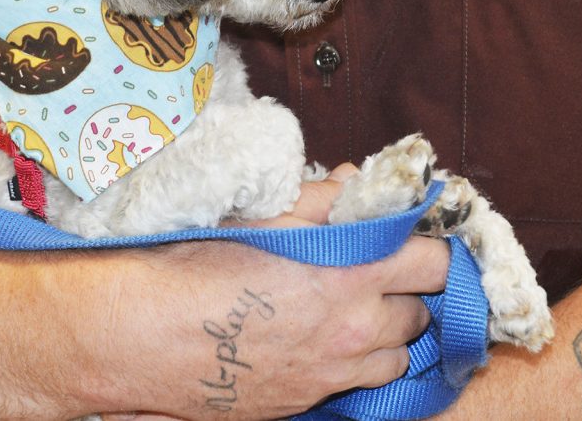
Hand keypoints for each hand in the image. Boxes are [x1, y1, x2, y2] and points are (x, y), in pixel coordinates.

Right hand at [85, 165, 450, 419]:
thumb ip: (324, 199)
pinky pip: (358, 382)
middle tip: (377, 269)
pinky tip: (324, 342)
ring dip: (386, 331)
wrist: (147, 337)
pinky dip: (356, 362)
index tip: (413, 237)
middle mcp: (354, 333)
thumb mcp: (264, 218)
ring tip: (352, 310)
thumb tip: (356, 182)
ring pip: (396, 354)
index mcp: (351, 278)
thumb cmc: (201, 267)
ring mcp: (332, 375)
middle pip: (420, 311)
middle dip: (406, 288)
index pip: (434, 263)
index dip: (429, 246)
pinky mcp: (307, 401)